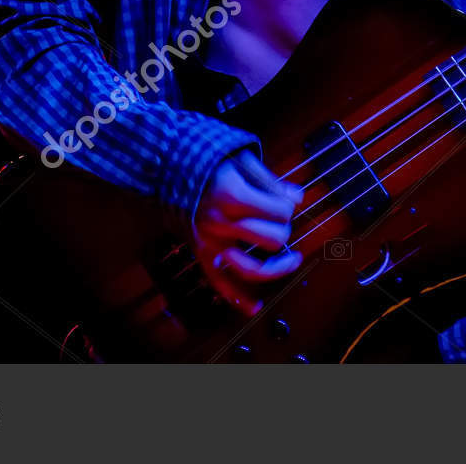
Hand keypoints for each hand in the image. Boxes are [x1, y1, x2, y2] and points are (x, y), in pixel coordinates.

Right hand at [193, 149, 304, 315]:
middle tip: (280, 219)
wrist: (168, 168)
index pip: (280, 212)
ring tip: (292, 259)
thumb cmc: (209, 161)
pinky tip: (254, 307)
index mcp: (232, 195)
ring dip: (277, 268)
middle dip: (284, 229)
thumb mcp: (242, 158)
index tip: (283, 199)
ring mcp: (209, 241)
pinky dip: (237, 299)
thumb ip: (271, 181)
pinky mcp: (200, 252)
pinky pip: (218, 282)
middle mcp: (220, 222)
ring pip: (252, 269)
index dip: (288, 206)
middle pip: (273, 239)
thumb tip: (297, 198)